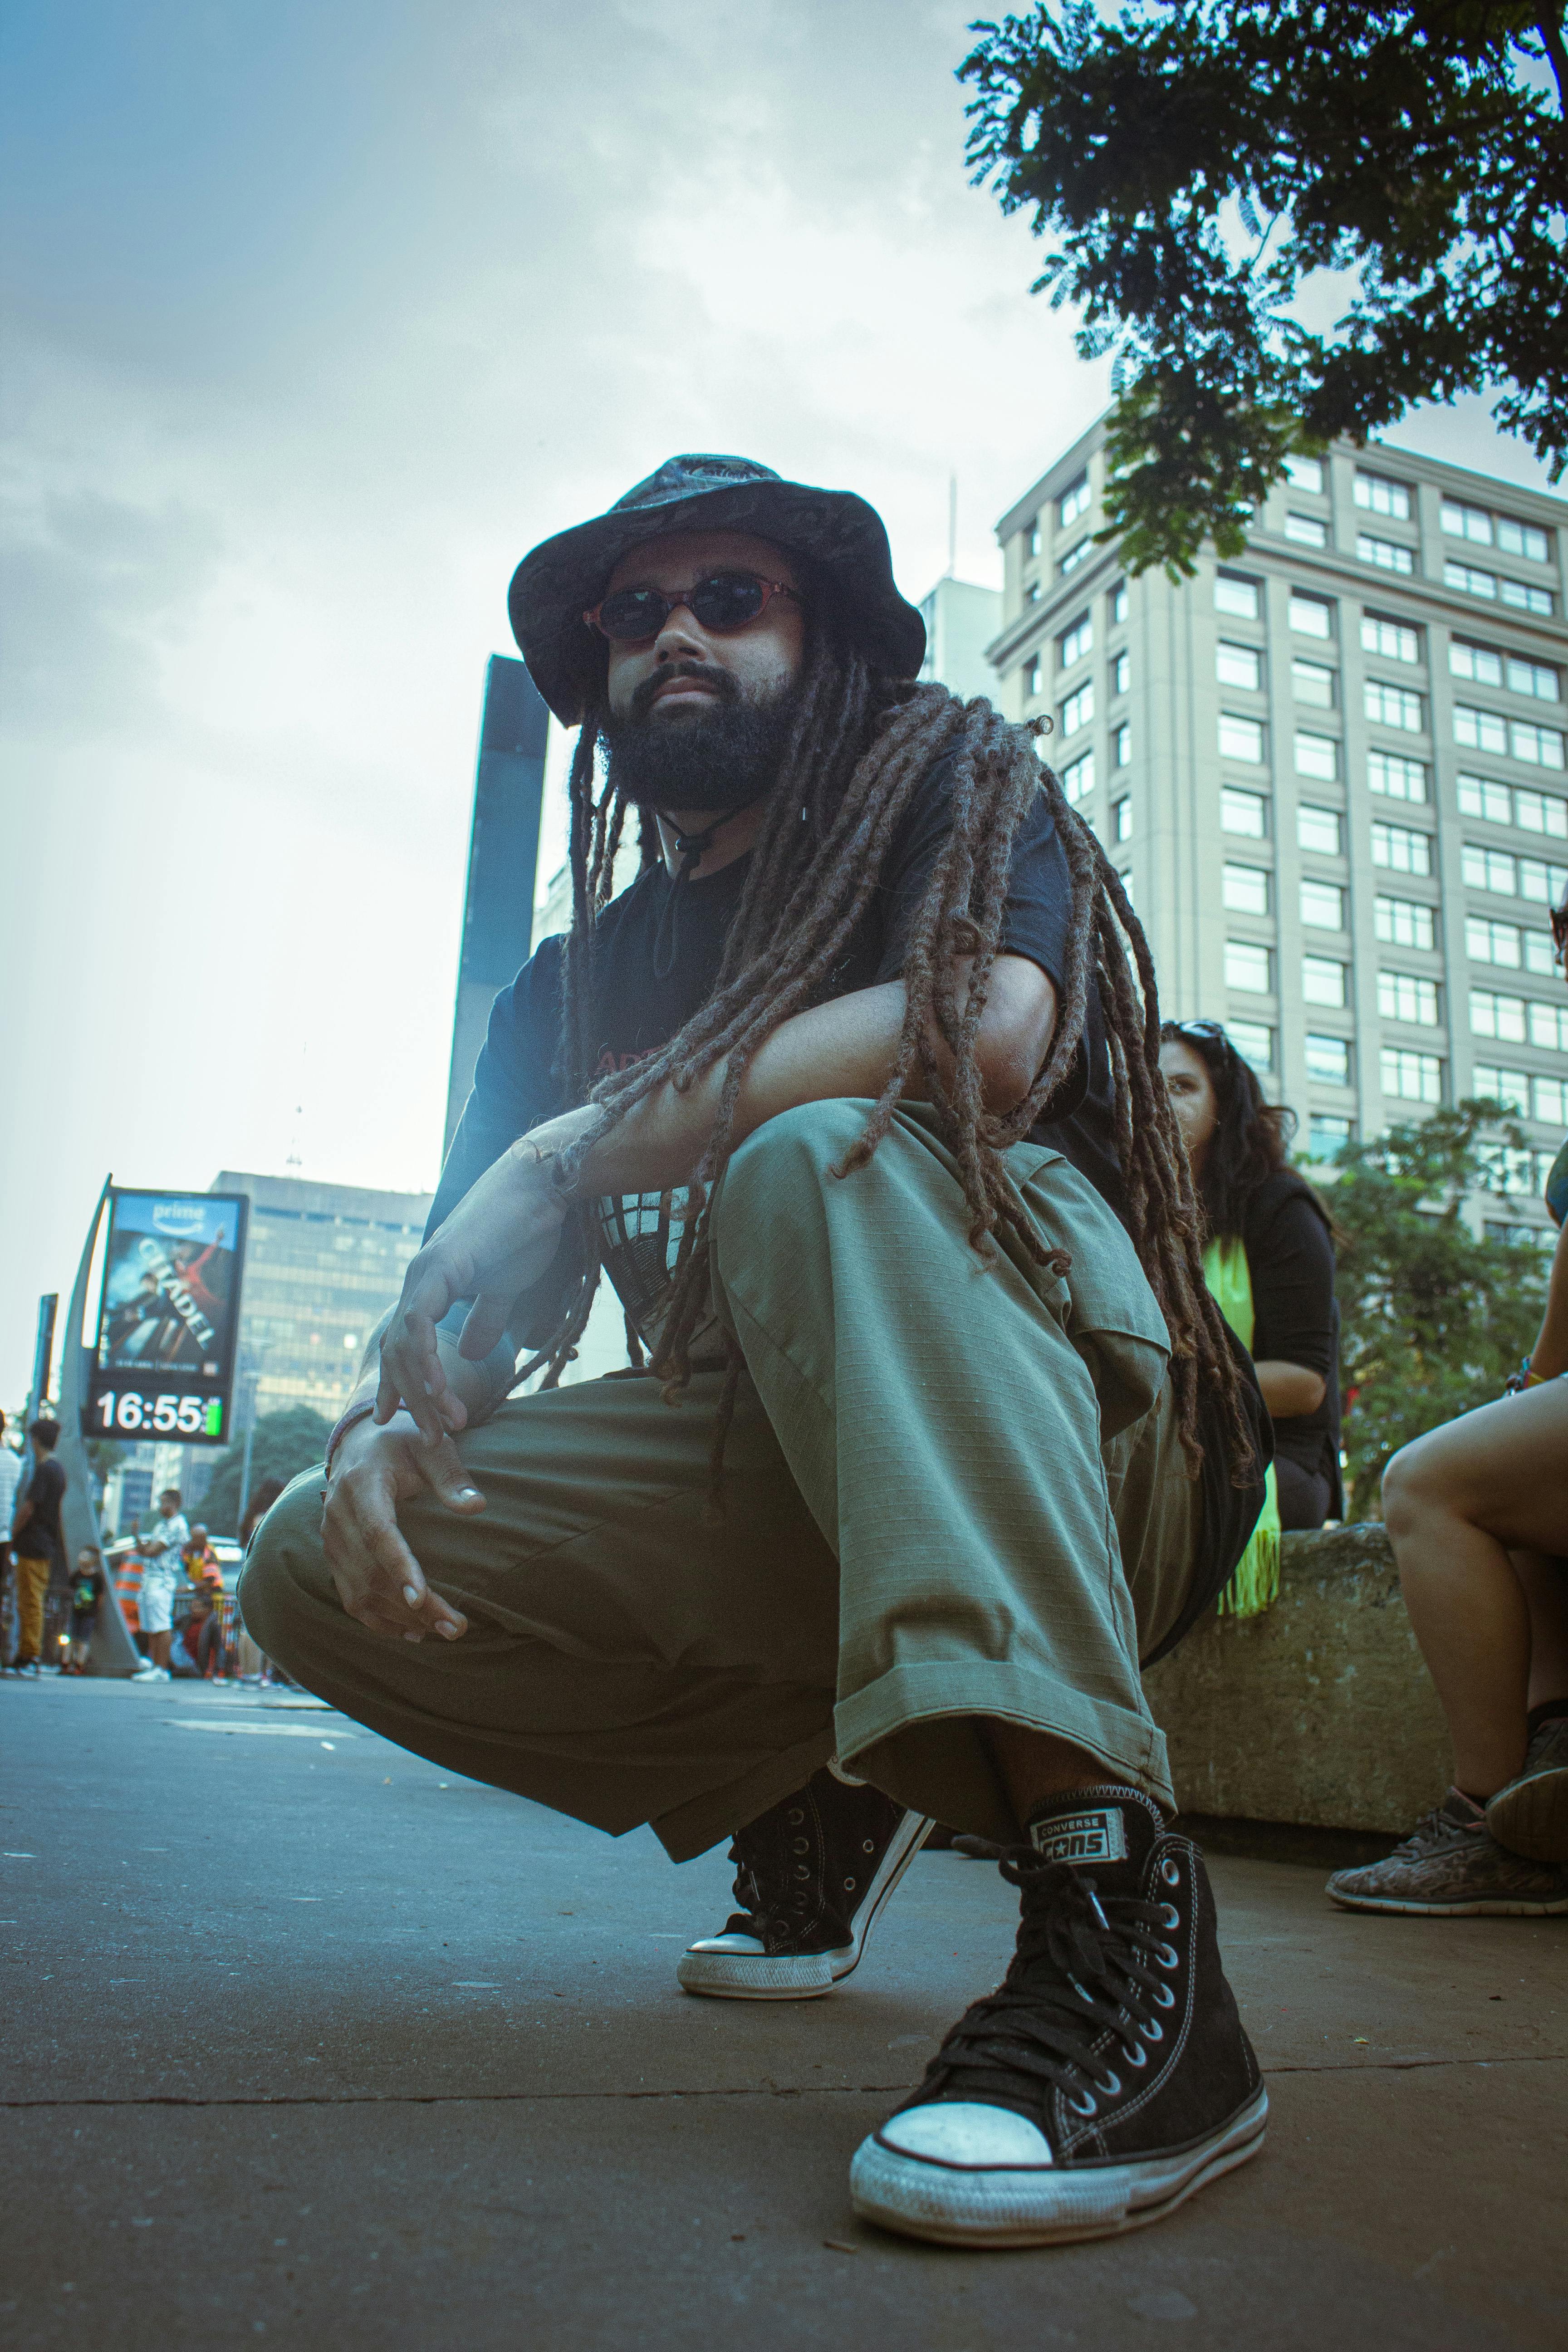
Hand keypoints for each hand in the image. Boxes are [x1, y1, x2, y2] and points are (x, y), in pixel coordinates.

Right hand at [321, 1412, 480, 1642]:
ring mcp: (331, 1538)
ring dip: (401, 1619)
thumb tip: (477, 1507)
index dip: (397, 1566)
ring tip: (444, 1631)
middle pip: (373, 1572)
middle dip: (413, 1606)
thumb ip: (452, 1475)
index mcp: (362, 1484)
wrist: (359, 1442)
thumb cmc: (402, 1443)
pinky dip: (379, 1619)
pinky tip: (412, 1632)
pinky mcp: (334, 1554)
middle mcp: (338, 1514)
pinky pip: (350, 1595)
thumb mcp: (431, 1446)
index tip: (420, 1598)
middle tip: (456, 1627)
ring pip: (361, 1591)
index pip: (377, 1532)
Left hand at [375, 1139, 571, 1443]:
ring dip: (422, 1390)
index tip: (410, 1422)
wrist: (544, 1186)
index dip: (404, 1385)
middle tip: (435, 1440)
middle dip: (415, 1400)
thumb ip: (488, 1318)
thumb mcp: (507, 1287)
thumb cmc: (528, 1229)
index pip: (405, 1345)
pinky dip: (425, 1359)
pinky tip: (437, 1389)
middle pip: (399, 1353)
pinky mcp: (439, 1267)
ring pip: (404, 1344)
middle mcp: (419, 1281)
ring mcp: (424, 1274)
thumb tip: (474, 1351)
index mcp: (432, 1287)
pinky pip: (419, 1323)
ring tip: (445, 1425)